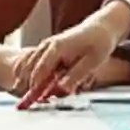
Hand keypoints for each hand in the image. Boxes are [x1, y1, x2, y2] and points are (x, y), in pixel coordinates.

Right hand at [14, 9, 129, 106]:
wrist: (100, 27)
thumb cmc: (99, 44)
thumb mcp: (92, 62)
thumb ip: (76, 75)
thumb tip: (62, 89)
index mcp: (57, 47)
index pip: (40, 71)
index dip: (36, 88)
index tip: (36, 102)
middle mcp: (48, 45)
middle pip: (30, 69)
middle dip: (30, 86)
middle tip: (31, 103)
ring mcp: (46, 45)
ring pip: (29, 65)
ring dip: (30, 81)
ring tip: (32, 96)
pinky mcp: (48, 48)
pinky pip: (34, 62)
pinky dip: (32, 74)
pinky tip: (34, 84)